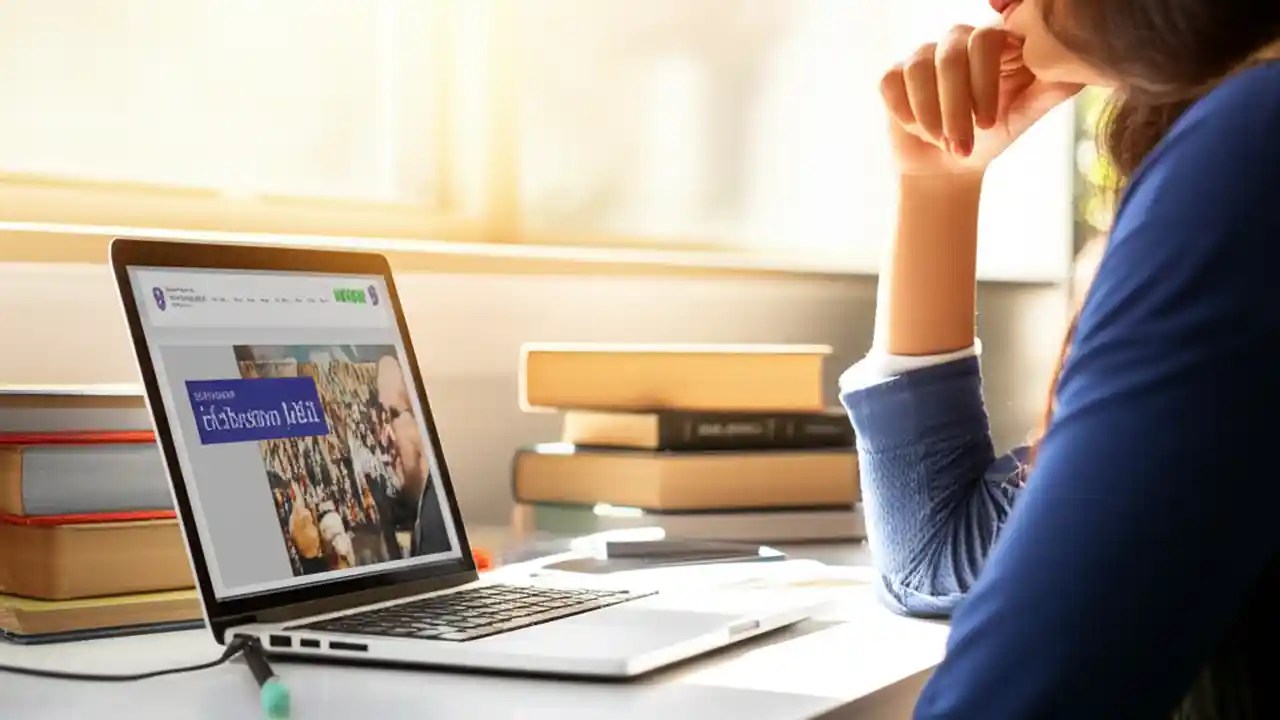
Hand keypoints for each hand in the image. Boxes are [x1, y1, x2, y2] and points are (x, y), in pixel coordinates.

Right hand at [881, 25, 1082, 177]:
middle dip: (956, 108)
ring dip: (931, 117)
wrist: (948, 167)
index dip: (984, 81)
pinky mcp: (893, 75)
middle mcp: (956, 40)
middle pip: (950, 58)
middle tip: (964, 144)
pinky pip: (893, 86)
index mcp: (992, 43)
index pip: (986, 40)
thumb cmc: (991, 136)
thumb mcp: (1025, 115)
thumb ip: (1051, 89)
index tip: (989, 122)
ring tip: (945, 143)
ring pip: (918, 72)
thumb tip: (1082, 70)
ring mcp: (922, 55)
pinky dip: (907, 114)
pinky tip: (920, 131)